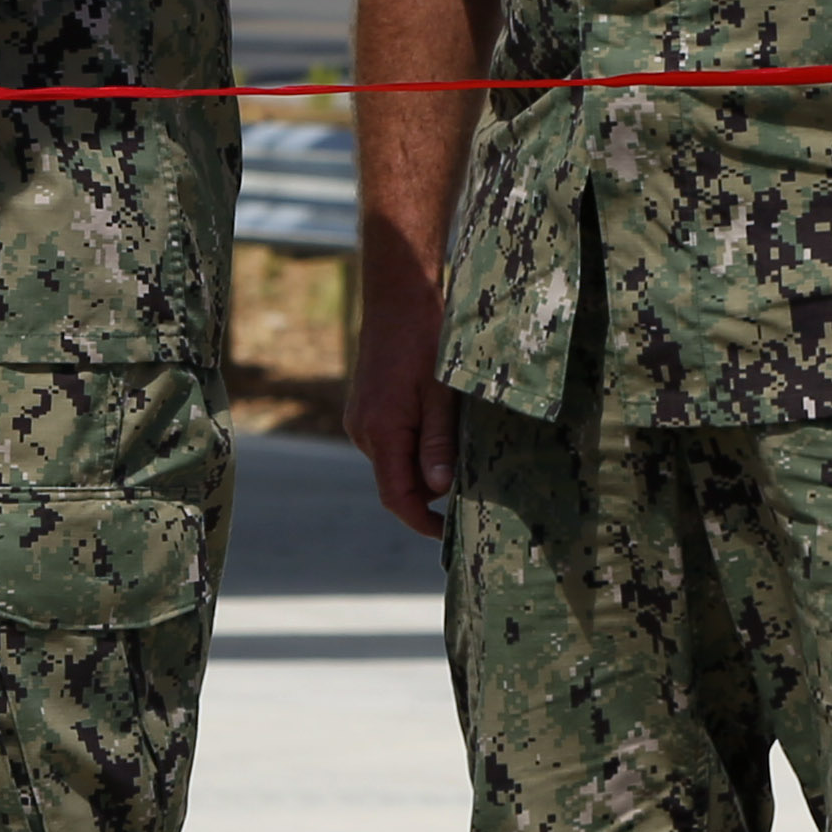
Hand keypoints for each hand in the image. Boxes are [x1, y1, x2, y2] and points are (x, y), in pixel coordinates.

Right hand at [351, 274, 460, 540]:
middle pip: (395, 482)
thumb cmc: (426, 340)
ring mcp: (360, 420)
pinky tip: (437, 421)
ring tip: (457, 439)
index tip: (447, 534)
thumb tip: (438, 490)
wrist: (397, 298)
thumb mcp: (441, 394)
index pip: (396, 497)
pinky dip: (413, 444)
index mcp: (381, 432)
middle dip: (428, 492)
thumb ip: (438, 444)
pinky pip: (390, 442)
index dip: (421, 522)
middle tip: (471, 481)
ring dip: (423, 464)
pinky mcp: (365, 409)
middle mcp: (362, 431)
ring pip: (394, 461)